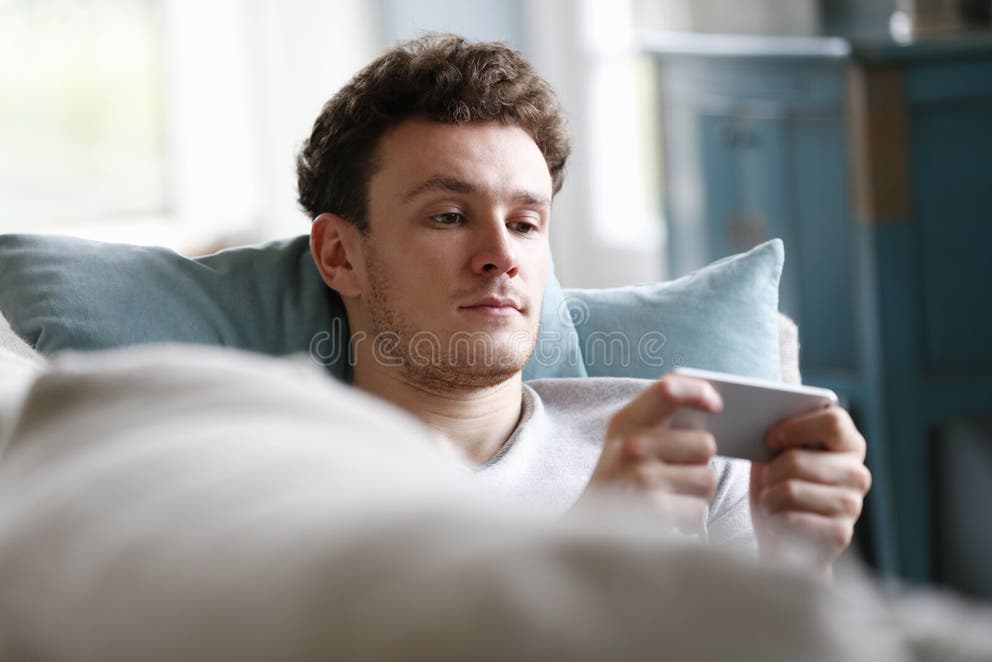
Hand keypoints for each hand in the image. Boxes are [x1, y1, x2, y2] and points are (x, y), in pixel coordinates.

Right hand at [574, 376, 722, 532]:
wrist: (588, 531)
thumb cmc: (618, 482)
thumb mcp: (625, 440)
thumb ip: (659, 420)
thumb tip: (712, 408)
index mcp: (626, 422)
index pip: (669, 389)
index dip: (699, 391)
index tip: (716, 406)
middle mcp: (632, 445)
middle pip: (705, 444)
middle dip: (700, 463)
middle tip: (677, 473)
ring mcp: (642, 476)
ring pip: (707, 478)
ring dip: (696, 492)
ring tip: (670, 496)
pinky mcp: (654, 509)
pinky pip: (699, 508)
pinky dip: (689, 517)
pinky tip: (666, 516)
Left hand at [749, 405, 871, 574]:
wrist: (783, 538)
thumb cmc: (779, 486)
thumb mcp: (777, 455)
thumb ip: (779, 433)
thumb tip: (770, 406)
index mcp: (849, 445)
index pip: (833, 421)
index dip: (795, 427)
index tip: (771, 439)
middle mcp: (857, 474)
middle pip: (797, 459)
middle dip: (769, 472)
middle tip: (767, 481)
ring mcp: (852, 505)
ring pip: (789, 490)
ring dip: (768, 498)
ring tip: (771, 502)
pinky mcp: (840, 533)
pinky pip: (790, 518)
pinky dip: (773, 519)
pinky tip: (778, 522)